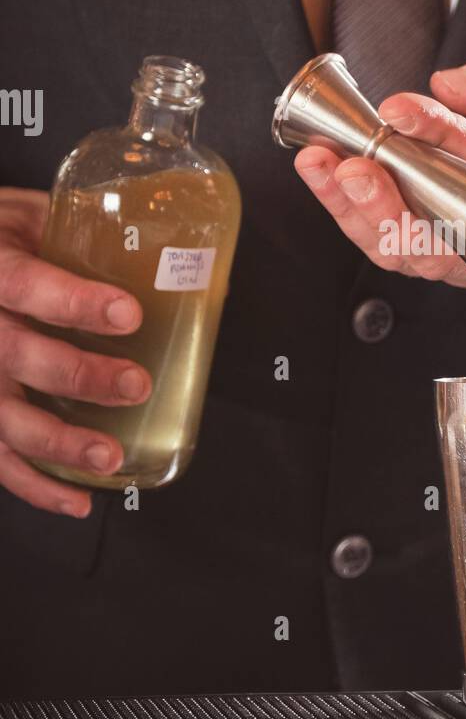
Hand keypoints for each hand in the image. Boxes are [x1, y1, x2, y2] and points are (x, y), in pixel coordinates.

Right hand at [0, 188, 150, 516]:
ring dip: (57, 444)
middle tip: (136, 384)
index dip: (73, 302)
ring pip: (3, 417)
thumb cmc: (0, 237)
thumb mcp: (33, 216)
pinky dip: (33, 486)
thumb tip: (193, 266)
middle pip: (16, 356)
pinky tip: (77, 501)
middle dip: (78, 375)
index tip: (128, 314)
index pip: (26, 284)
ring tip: (109, 459)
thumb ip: (92, 236)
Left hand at [295, 48, 465, 297]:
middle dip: (385, 198)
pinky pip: (390, 248)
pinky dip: (351, 215)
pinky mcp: (439, 264)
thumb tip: (449, 83)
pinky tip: (326, 178)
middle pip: (435, 234)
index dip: (441, 135)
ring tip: (322, 166)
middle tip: (350, 162)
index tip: (399, 109)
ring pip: (403, 251)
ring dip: (354, 210)